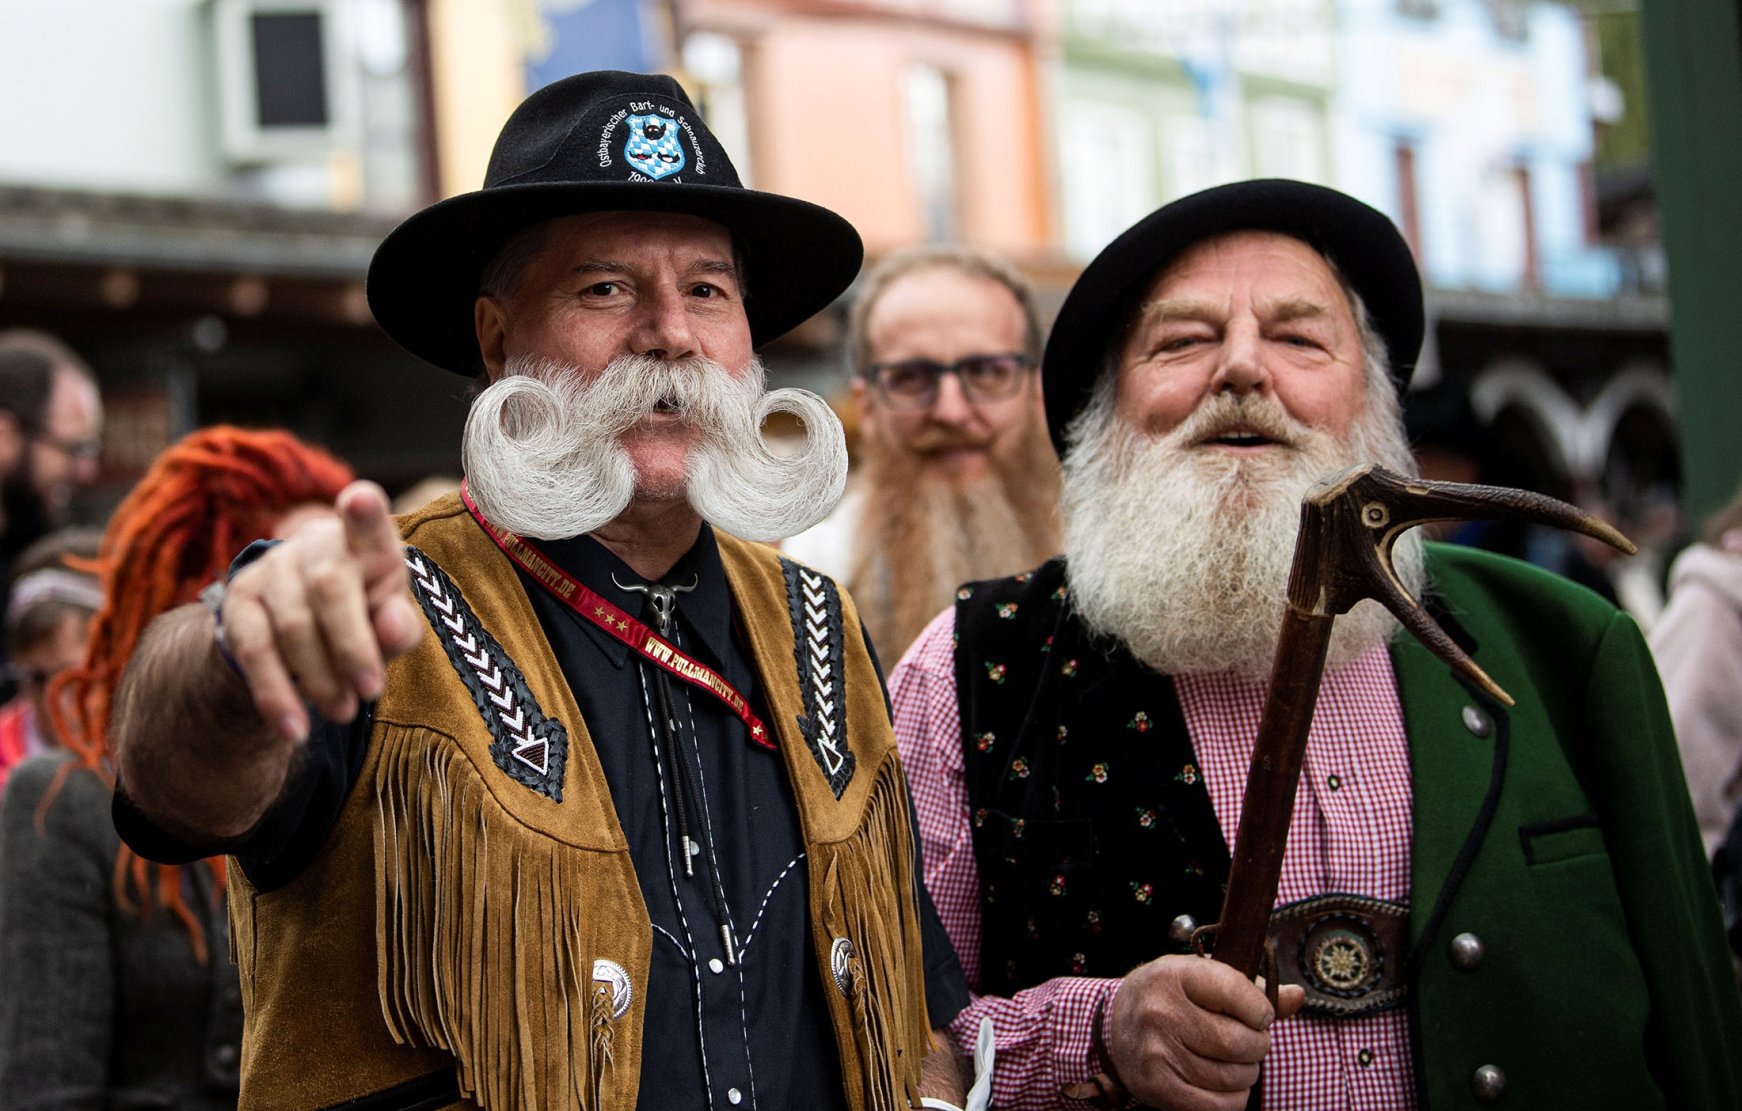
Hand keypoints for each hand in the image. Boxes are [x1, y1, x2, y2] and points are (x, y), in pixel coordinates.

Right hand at [220, 481, 422, 740]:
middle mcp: (315, 545)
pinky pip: (254, 651)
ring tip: (343, 713)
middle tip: (370, 692)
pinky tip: (294, 728)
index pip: (367, 521)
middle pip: (331, 588)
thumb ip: (398, 627)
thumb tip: (395, 626)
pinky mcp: (238, 601)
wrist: (297, 632)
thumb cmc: (363, 617)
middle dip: (353, 646)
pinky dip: (275, 694)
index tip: (360, 497)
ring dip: (319, 678)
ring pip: (293, 626)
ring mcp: (272, 569)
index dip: (364, 511)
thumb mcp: (388, 623)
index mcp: (365, 542)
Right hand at [1107, 955, 1304, 1110]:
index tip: (1257, 1015)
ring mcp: (1157, 1054)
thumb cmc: (1169, 999)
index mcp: (1173, 975)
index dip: (1261, 1010)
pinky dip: (1234, 1099)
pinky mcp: (1159, 1089)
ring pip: (1235, 1077)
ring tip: (1233, 1062)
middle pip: (1240, 1042)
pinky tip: (1224, 1085)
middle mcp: (1160, 1013)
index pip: (1239, 993)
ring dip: (1247, 1074)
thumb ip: (1250, 989)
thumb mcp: (1201, 979)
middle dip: (1258, 1045)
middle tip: (1250, 1042)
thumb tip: (1298, 997)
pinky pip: (1220, 1106)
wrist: (1113, 1028)